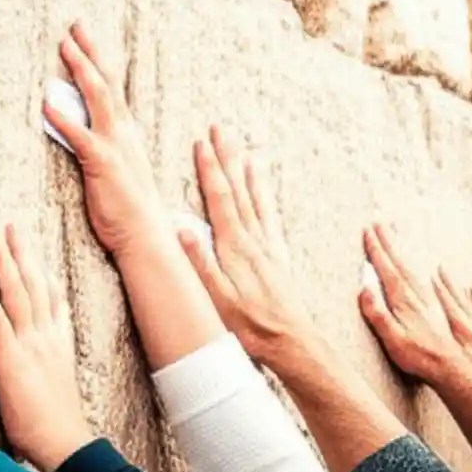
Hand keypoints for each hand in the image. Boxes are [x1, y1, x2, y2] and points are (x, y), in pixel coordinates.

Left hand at [0, 224, 91, 471]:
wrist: (63, 440)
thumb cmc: (56, 417)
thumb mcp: (60, 373)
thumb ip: (52, 346)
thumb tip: (49, 328)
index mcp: (56, 338)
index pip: (48, 292)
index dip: (37, 265)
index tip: (27, 241)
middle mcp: (46, 334)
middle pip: (33, 283)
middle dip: (20, 252)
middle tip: (8, 226)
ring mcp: (30, 345)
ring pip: (18, 294)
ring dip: (5, 264)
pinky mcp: (13, 360)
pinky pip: (0, 324)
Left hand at [43, 24, 165, 256]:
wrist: (146, 236)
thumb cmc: (130, 210)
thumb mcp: (120, 172)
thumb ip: (105, 148)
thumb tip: (88, 133)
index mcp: (126, 134)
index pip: (112, 89)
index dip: (99, 62)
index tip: (85, 40)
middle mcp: (123, 133)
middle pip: (106, 83)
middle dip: (90, 53)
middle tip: (75, 27)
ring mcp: (114, 146)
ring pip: (98, 98)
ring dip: (81, 71)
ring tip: (65, 48)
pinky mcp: (102, 163)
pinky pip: (81, 136)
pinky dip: (64, 118)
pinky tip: (46, 104)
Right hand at [176, 126, 311, 365]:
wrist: (290, 341)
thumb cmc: (249, 325)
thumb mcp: (217, 298)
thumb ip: (200, 262)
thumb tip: (181, 227)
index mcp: (234, 246)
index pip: (220, 198)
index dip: (210, 169)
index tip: (202, 143)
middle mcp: (253, 239)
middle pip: (239, 189)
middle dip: (227, 157)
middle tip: (221, 130)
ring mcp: (268, 246)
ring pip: (256, 198)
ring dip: (247, 171)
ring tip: (243, 149)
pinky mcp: (278, 256)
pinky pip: (270, 215)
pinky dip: (265, 195)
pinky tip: (263, 188)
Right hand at [357, 224, 467, 384]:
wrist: (450, 366)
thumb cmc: (417, 356)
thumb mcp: (392, 338)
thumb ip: (377, 313)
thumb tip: (364, 289)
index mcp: (403, 300)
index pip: (386, 269)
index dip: (376, 250)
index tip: (368, 232)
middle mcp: (417, 295)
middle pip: (400, 263)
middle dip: (388, 243)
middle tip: (379, 223)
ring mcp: (429, 300)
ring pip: (414, 269)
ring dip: (403, 252)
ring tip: (396, 239)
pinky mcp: (438, 309)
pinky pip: (433, 283)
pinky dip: (432, 272)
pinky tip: (438, 268)